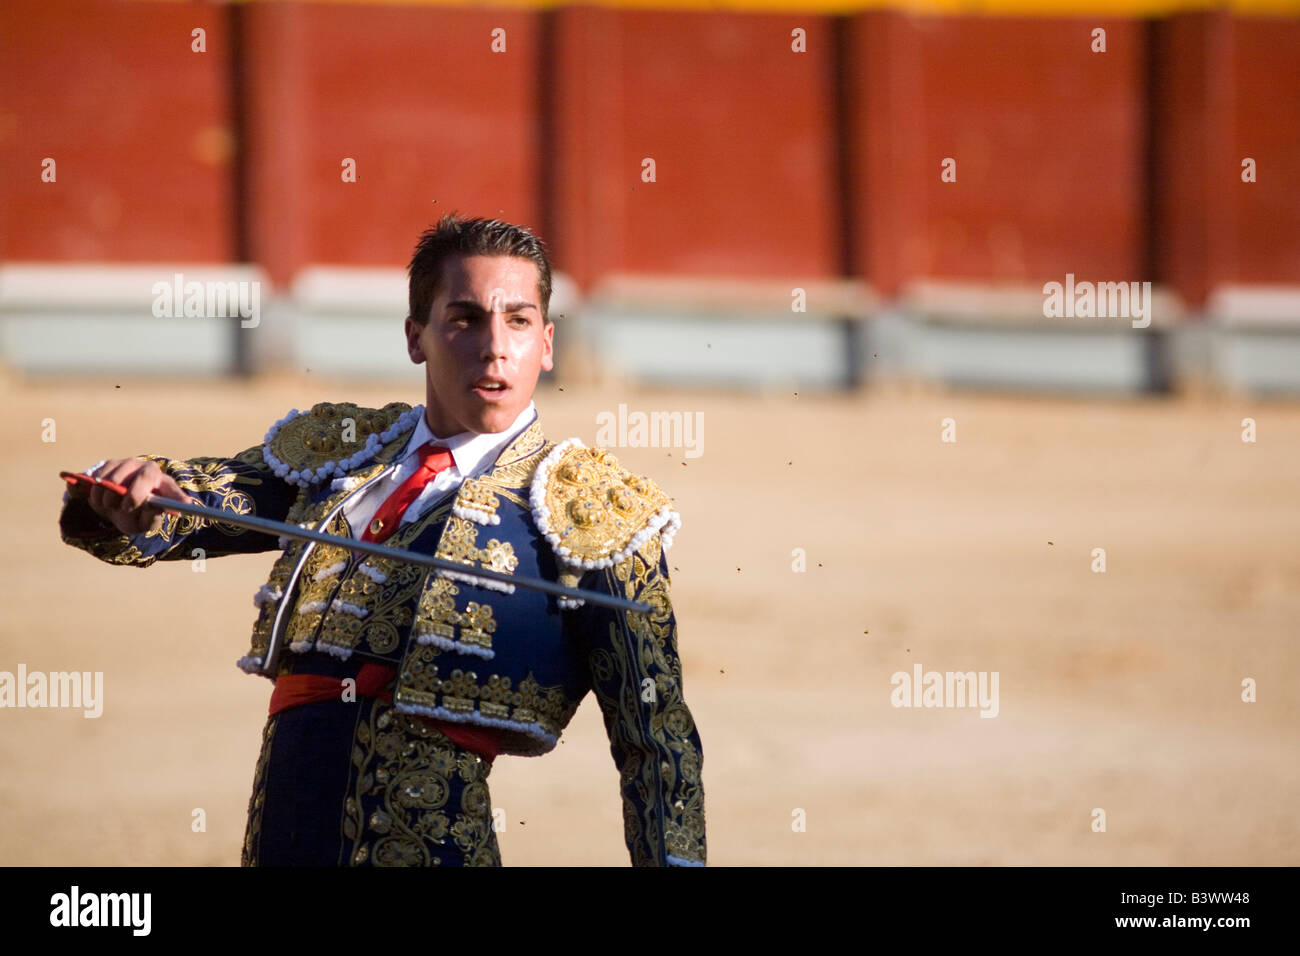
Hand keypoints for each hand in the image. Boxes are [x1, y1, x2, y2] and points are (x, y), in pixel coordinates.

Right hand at [75, 458, 194, 535]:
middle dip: (134, 495)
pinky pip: (99, 478)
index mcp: (165, 486)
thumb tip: (154, 507)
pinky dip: (96, 494)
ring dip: (110, 499)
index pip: (172, 489)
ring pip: (115, 480)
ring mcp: (130, 464)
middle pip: (145, 477)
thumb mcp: (144, 523)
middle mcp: (150, 470)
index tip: (179, 504)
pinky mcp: (111, 464)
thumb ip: (151, 518)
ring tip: (112, 505)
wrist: (115, 507)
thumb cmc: (136, 516)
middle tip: (126, 508)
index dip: (176, 496)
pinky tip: (102, 499)